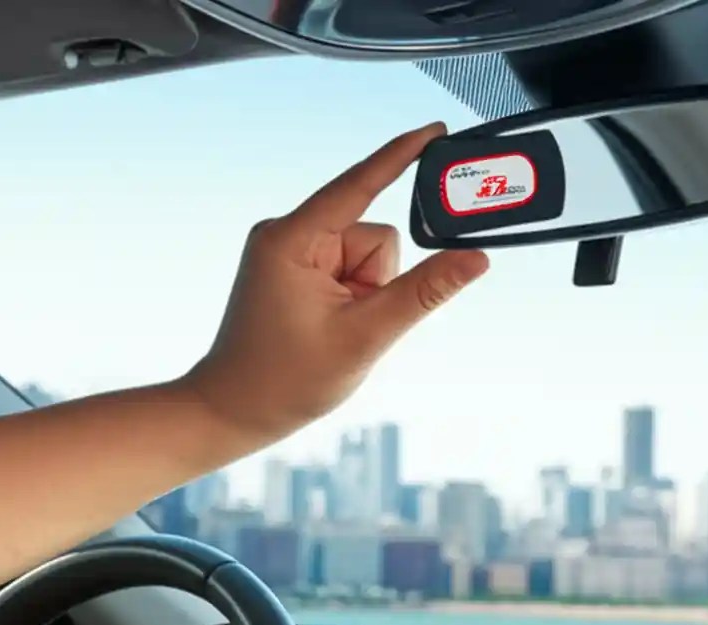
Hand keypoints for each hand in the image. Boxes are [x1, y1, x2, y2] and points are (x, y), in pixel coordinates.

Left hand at [182, 122, 488, 443]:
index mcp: (292, 239)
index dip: (401, 155)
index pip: (360, 184)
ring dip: (366, 293)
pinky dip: (354, 296)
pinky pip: (349, 267)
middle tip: (351, 323)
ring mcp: (289, 250)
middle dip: (378, 281)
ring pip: (367, 256)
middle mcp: (286, 233)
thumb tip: (474, 259)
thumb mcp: (366, 337)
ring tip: (335, 329)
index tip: (436, 130)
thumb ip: (425, 292)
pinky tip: (329, 325)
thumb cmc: (285, 381)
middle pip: (374, 236)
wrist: (232, 411)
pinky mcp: (294, 266)